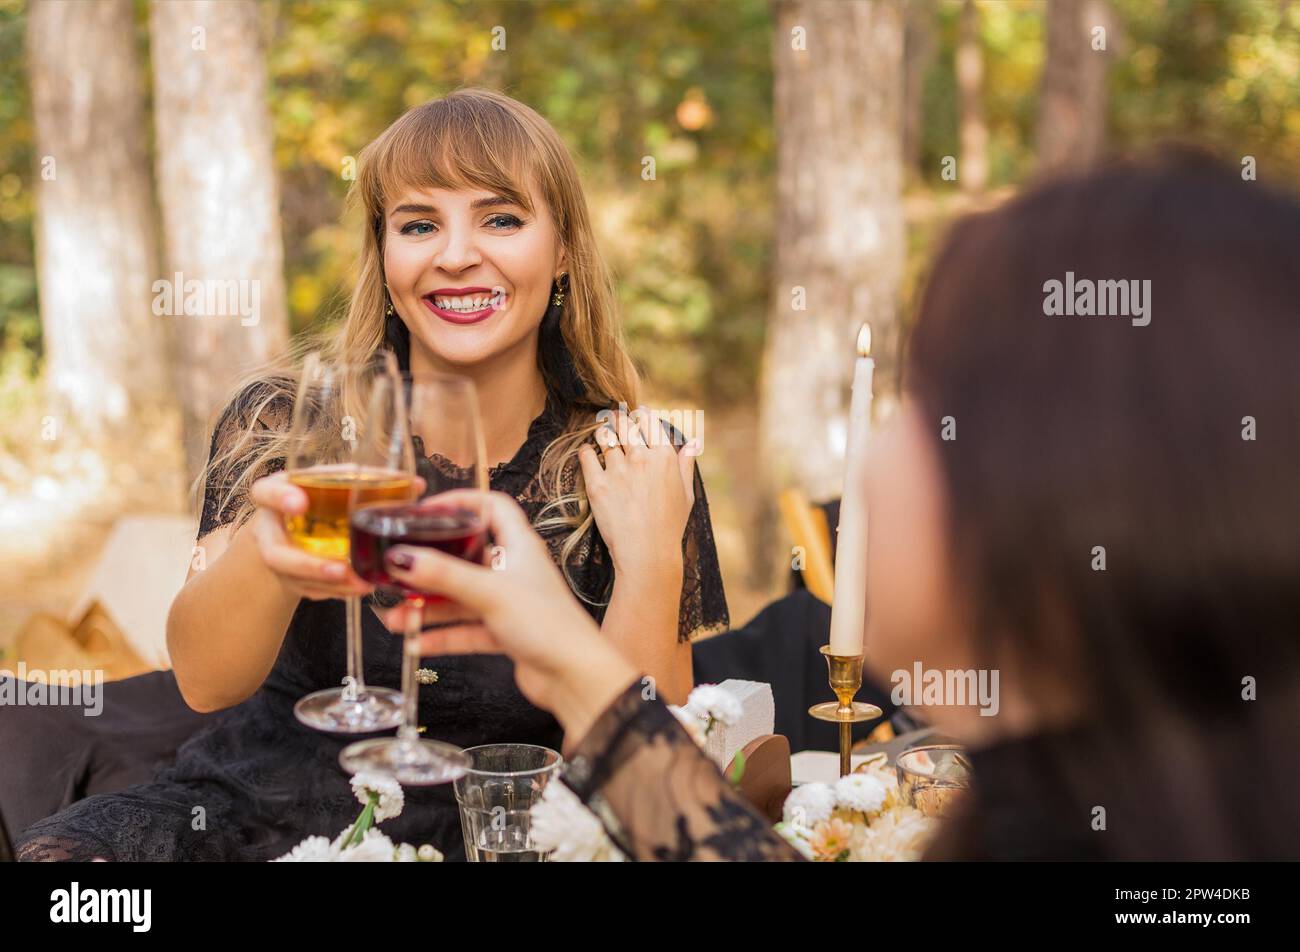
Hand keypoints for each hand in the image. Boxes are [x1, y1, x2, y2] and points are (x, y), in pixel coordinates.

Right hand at [246, 471, 374, 600]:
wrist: (292, 523)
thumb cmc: (315, 495)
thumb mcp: (330, 480)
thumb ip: (363, 479)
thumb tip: (413, 483)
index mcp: (273, 494)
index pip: (265, 493)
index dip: (279, 498)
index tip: (300, 503)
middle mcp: (268, 529)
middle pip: (276, 554)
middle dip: (309, 565)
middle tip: (341, 569)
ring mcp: (278, 558)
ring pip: (295, 579)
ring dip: (329, 584)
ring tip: (361, 584)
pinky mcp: (290, 578)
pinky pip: (310, 590)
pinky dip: (336, 591)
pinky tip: (359, 588)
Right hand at [375, 491, 637, 737]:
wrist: (575, 677)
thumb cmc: (550, 626)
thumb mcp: (490, 593)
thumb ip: (444, 576)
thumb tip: (403, 558)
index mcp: (520, 546)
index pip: (492, 508)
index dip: (461, 502)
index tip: (426, 509)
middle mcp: (515, 570)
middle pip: (465, 557)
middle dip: (429, 567)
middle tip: (397, 572)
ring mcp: (510, 603)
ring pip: (461, 598)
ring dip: (428, 607)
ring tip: (394, 617)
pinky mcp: (506, 633)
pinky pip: (466, 630)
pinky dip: (442, 635)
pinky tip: (416, 643)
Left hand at [578, 407, 696, 574]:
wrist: (647, 553)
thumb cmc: (670, 526)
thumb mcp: (686, 494)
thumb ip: (686, 464)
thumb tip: (693, 443)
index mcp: (665, 457)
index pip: (649, 421)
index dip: (641, 414)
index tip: (637, 414)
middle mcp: (641, 458)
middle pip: (624, 424)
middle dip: (618, 419)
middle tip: (613, 419)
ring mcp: (618, 470)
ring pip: (605, 438)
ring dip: (603, 435)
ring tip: (601, 437)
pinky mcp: (597, 485)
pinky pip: (586, 456)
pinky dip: (586, 452)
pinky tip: (588, 453)